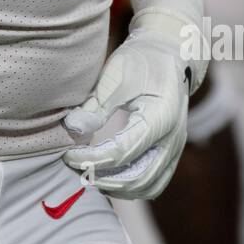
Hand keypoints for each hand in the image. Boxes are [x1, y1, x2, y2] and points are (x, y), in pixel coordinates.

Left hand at [62, 30, 191, 200]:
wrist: (169, 56)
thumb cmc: (141, 62)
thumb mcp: (117, 76)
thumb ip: (97, 106)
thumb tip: (73, 130)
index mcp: (159, 118)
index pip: (120, 153)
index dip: (90, 160)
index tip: (67, 155)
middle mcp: (173, 139)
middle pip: (135, 178)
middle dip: (101, 177)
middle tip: (75, 166)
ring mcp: (175, 149)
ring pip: (146, 187)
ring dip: (115, 186)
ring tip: (88, 172)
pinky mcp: (171, 153)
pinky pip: (153, 183)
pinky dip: (130, 186)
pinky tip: (106, 175)